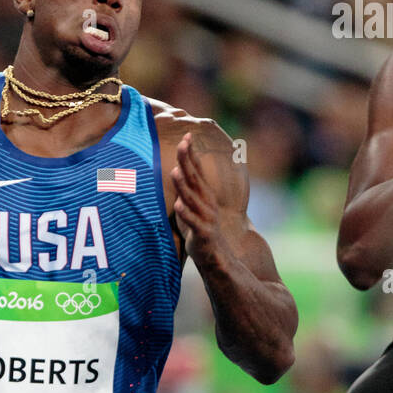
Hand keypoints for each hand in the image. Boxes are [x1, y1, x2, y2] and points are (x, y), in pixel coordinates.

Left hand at [171, 132, 222, 262]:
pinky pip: (192, 221)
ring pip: (192, 198)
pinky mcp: (202, 233)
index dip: (192, 153)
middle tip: (182, 142)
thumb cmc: (200, 229)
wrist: (216, 257)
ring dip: (183, 184)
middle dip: (188, 160)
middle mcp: (206, 202)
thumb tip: (176, 170)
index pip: (197, 169)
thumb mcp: (193, 206)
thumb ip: (187, 189)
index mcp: (204, 194)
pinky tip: (179, 205)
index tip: (187, 134)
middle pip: (195, 178)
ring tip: (176, 171)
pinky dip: (186, 213)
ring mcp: (205, 216)